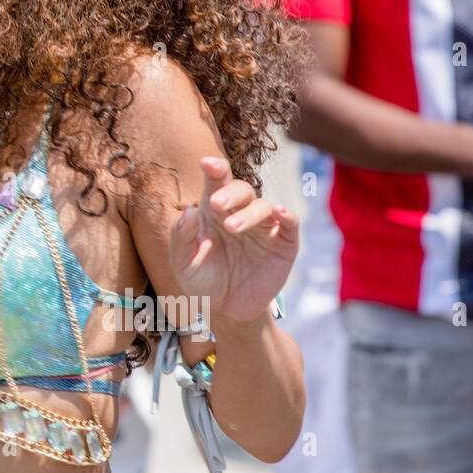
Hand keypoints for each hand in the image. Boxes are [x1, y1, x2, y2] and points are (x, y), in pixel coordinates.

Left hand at [168, 156, 298, 323]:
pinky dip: (287, 216)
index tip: (206, 163)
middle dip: (230, 192)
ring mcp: (263, 227)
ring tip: (232, 228)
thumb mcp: (183, 263)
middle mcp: (239, 212)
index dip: (214, 168)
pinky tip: (279, 213)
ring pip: (263, 205)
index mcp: (213, 211)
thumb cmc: (202, 280)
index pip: (216, 182)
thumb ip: (182, 237)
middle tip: (217, 205)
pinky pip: (290, 223)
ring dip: (249, 212)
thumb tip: (188, 211)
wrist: (227, 309)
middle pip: (241, 189)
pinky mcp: (283, 243)